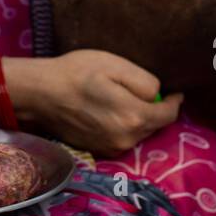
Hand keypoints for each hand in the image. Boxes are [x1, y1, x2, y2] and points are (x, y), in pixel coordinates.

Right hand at [9, 50, 182, 157]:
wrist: (40, 93)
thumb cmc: (77, 72)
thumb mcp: (115, 65)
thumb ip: (144, 81)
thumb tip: (159, 94)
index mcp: (134, 117)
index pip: (169, 114)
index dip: (174, 101)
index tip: (174, 90)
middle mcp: (126, 139)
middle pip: (154, 125)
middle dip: (155, 109)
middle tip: (146, 91)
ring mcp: (111, 148)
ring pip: (138, 133)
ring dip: (139, 118)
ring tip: (125, 98)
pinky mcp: (98, 150)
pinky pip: (122, 138)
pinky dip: (123, 126)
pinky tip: (109, 110)